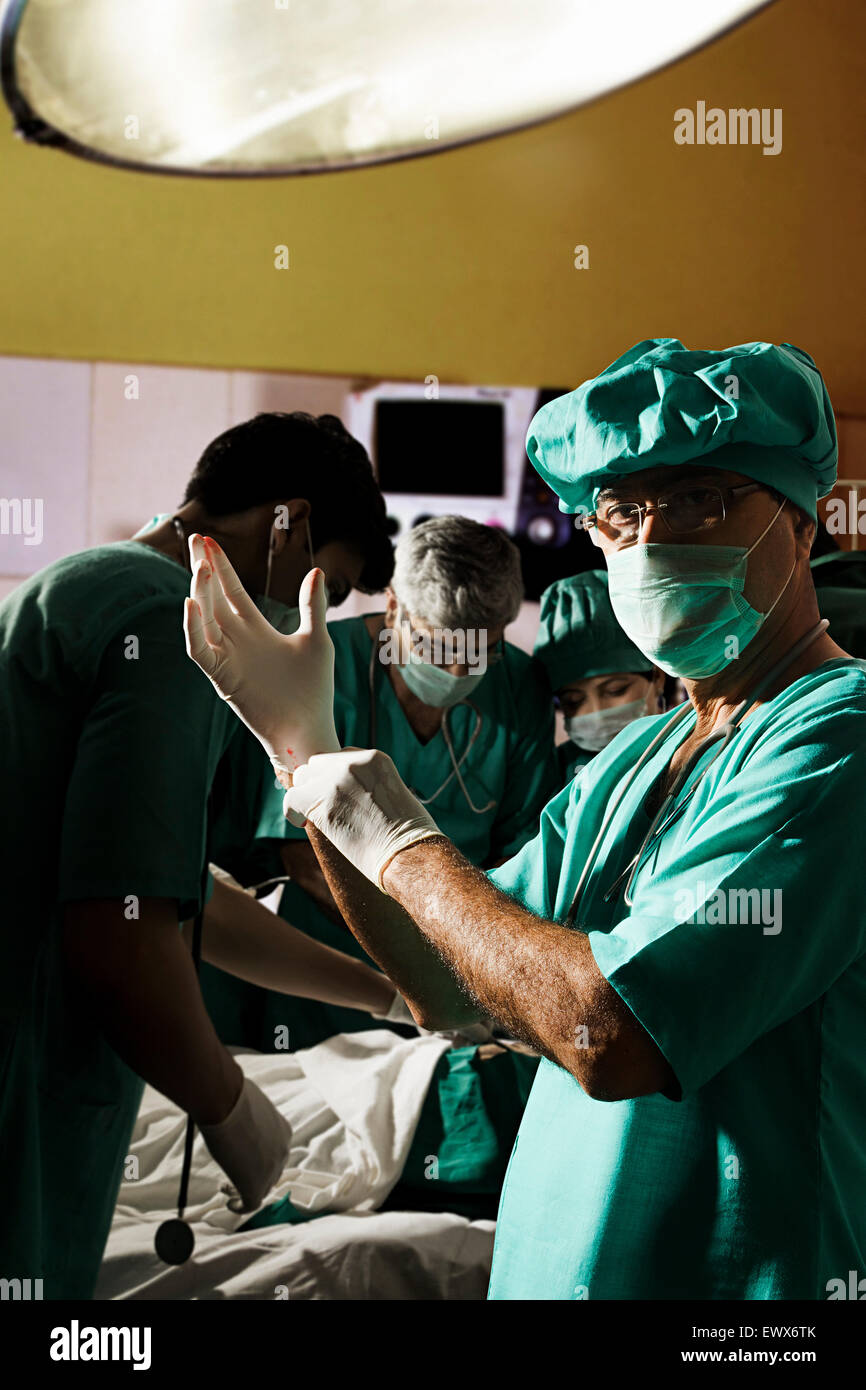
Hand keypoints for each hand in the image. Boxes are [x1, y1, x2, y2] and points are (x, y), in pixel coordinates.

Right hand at [182, 534, 338, 778]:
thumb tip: (316, 570)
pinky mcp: (222, 677)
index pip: (231, 590)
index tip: (209, 540)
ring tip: (200, 566)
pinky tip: (192, 604)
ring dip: (199, 592)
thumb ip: (311, 606)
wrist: (309, 726)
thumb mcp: (316, 639)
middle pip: (212, 598)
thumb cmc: (313, 688)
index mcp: (255, 630)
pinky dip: (192, 628)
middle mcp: (236, 640)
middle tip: (195, 539)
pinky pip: (200, 649)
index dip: (220, 566)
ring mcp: (227, 657)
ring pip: (203, 619)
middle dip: (202, 569)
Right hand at [199, 1076, 291, 1212]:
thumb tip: (232, 1111)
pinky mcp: (256, 1185)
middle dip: (253, 1176)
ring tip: (225, 1187)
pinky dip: (240, 1206)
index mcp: (284, 1132)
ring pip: (262, 1189)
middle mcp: (283, 1151)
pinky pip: (251, 1204)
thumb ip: (248, 1117)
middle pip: (271, 1173)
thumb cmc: (232, 1096)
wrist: (226, 1102)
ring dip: (244, 1191)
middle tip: (232, 1176)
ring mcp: (272, 1169)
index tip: (241, 1158)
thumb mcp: (248, 1105)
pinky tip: (228, 1203)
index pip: (275, 1153)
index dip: (259, 1159)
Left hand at [283, 748, 444, 890]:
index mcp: (374, 758)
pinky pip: (292, 799)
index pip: (339, 758)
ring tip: (313, 817)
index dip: (334, 778)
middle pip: (317, 764)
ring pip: (302, 778)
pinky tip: (302, 823)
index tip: (338, 797)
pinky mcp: (321, 803)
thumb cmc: (408, 835)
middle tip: (324, 808)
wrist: (409, 853)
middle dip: (317, 784)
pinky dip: (293, 812)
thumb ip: (369, 784)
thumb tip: (348, 794)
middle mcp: (353, 763)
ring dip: (306, 796)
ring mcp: (336, 781)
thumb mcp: (393, 792)